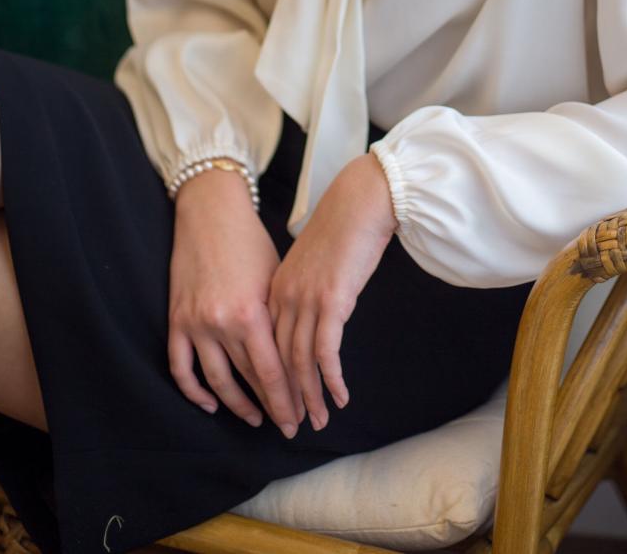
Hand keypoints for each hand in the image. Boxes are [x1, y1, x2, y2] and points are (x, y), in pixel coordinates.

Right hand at [167, 168, 302, 436]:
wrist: (210, 214)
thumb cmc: (250, 243)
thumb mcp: (275, 278)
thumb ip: (279, 320)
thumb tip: (294, 359)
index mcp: (253, 312)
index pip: (273, 371)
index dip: (286, 399)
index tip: (299, 417)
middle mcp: (223, 323)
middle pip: (249, 380)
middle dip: (271, 406)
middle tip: (286, 424)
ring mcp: (196, 324)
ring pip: (216, 382)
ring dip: (237, 405)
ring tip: (254, 419)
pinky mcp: (177, 321)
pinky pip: (181, 368)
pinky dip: (193, 392)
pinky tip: (210, 404)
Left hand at [269, 151, 396, 431]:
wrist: (360, 202)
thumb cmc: (342, 230)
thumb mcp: (312, 265)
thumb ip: (303, 292)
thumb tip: (310, 319)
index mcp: (274, 289)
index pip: (266, 346)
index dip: (273, 380)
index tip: (280, 403)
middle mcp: (283, 297)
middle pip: (278, 360)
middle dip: (287, 397)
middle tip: (296, 425)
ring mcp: (305, 300)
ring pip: (300, 362)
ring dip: (311, 396)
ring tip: (320, 420)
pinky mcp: (331, 301)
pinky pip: (326, 352)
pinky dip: (332, 379)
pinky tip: (341, 396)